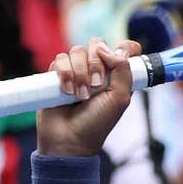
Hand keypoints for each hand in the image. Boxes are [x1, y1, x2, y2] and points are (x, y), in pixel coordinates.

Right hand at [37, 38, 142, 157]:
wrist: (69, 139)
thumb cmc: (97, 123)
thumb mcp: (119, 99)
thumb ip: (123, 71)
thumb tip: (109, 50)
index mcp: (116, 75)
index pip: (124, 49)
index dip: (125, 47)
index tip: (121, 56)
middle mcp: (97, 70)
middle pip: (97, 45)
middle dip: (96, 63)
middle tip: (96, 85)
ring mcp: (76, 71)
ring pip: (77, 51)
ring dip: (79, 73)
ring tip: (80, 95)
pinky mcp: (57, 74)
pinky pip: (59, 59)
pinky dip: (64, 74)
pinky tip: (66, 92)